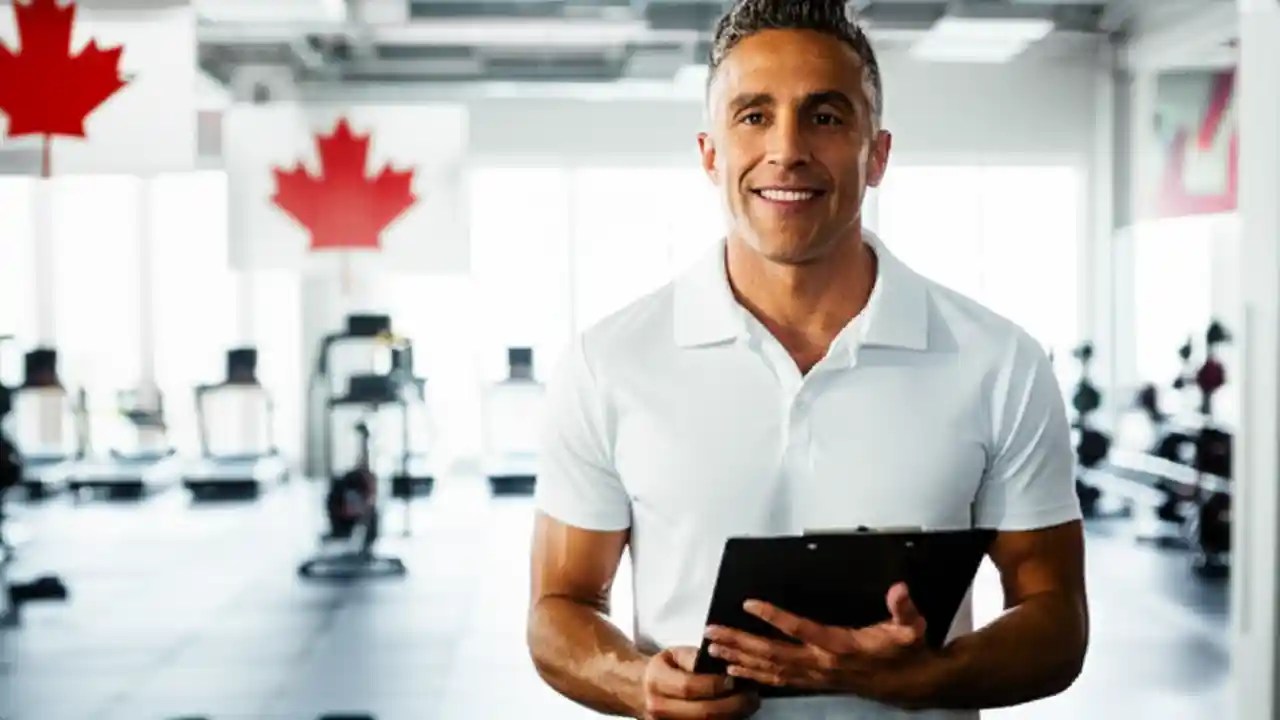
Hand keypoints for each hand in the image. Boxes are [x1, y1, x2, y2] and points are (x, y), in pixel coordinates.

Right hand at [639, 646, 761, 719]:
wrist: (641, 690)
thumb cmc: (665, 669)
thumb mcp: (675, 654)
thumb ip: (695, 657)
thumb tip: (723, 662)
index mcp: (656, 680)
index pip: (689, 686)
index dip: (715, 685)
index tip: (733, 679)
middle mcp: (658, 707)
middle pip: (702, 713)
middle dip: (733, 705)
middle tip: (752, 696)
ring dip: (733, 716)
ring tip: (749, 704)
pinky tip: (736, 713)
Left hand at [702, 582, 935, 706]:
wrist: (910, 683)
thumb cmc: (906, 651)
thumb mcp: (912, 627)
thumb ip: (904, 608)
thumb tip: (900, 589)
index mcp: (840, 646)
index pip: (801, 630)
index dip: (775, 616)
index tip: (750, 603)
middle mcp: (822, 663)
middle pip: (773, 653)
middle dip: (740, 642)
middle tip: (713, 632)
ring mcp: (815, 675)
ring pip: (771, 669)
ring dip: (741, 658)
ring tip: (715, 649)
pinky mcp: (813, 681)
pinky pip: (778, 680)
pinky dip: (755, 674)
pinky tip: (736, 669)